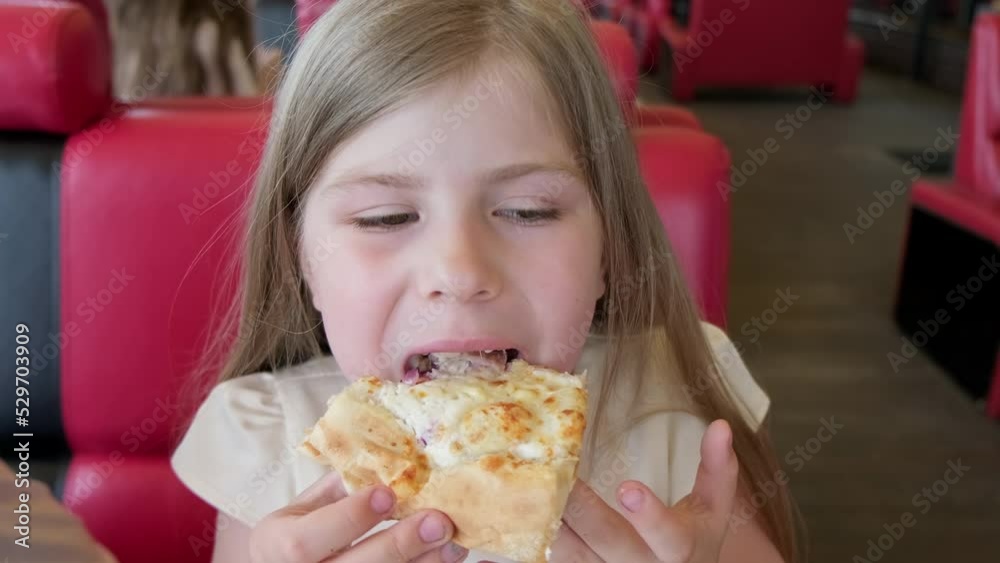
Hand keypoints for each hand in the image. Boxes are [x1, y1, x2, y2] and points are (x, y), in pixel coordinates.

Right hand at [250, 471, 468, 562]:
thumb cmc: (296, 532)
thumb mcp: (303, 507)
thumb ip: (338, 487)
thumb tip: (388, 457)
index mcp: (278, 546)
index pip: (307, 541)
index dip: (350, 518)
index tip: (388, 493)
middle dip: (399, 545)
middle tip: (438, 521)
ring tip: (454, 541)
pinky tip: (450, 557)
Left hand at [493, 419, 737, 562]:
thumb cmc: (693, 541)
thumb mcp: (712, 511)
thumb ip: (718, 470)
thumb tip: (721, 426)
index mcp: (678, 550)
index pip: (670, 537)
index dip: (650, 516)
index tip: (628, 486)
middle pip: (608, 541)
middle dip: (580, 509)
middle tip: (555, 475)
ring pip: (571, 556)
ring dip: (545, 523)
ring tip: (520, 488)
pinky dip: (525, 547)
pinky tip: (500, 525)